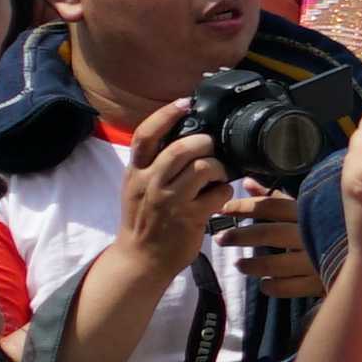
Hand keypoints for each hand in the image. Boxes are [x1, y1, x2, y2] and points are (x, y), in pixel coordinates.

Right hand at [117, 98, 232, 275]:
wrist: (141, 259)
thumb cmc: (145, 220)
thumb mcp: (138, 187)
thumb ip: (154, 164)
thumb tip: (184, 137)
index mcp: (136, 172)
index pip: (145, 135)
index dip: (166, 114)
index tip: (185, 102)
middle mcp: (150, 183)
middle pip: (182, 148)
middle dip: (204, 142)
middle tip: (211, 148)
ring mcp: (170, 201)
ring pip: (204, 167)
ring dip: (219, 167)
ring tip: (218, 175)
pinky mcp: (189, 217)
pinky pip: (218, 193)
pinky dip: (225, 191)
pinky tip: (218, 196)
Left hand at [214, 182, 323, 297]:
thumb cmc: (335, 222)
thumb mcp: (307, 205)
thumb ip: (276, 196)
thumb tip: (246, 182)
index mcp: (308, 212)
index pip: (270, 206)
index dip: (244, 207)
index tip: (224, 209)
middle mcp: (309, 234)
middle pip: (267, 233)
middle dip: (239, 236)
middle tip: (221, 239)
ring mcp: (313, 259)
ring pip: (274, 264)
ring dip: (252, 265)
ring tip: (240, 266)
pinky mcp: (319, 281)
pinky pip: (289, 287)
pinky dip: (272, 286)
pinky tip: (265, 285)